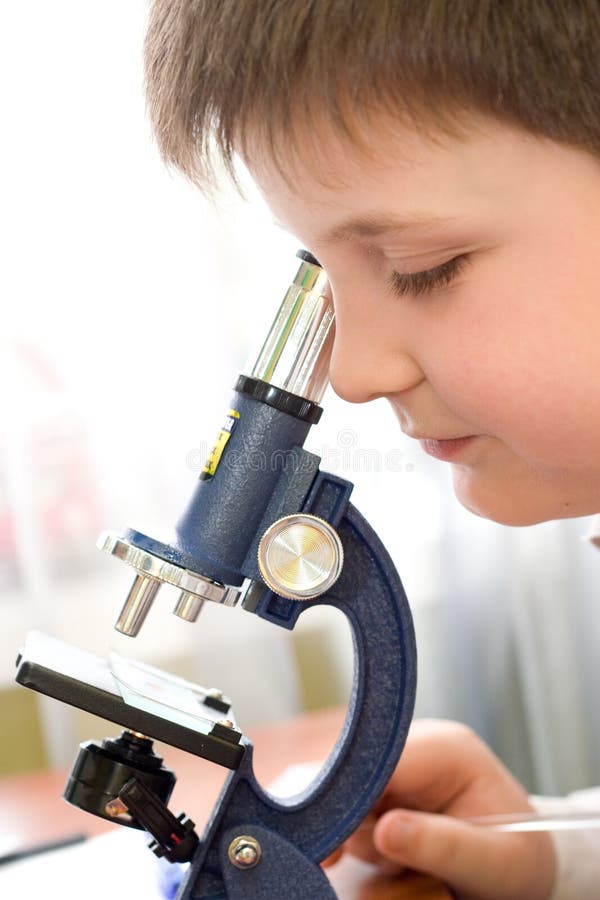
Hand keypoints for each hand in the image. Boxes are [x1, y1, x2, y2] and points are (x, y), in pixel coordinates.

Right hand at [324, 720, 555, 899]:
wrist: (528, 866)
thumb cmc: (518, 861)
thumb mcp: (492, 863)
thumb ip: (441, 846)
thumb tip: (384, 830)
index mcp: (449, 749)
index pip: (381, 757)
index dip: (346, 793)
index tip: (326, 840)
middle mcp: (420, 746)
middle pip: (356, 769)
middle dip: (348, 819)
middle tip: (346, 861)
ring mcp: (404, 765)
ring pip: (349, 790)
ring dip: (357, 834)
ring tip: (398, 868)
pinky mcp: (393, 785)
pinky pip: (356, 805)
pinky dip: (361, 837)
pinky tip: (388, 858)